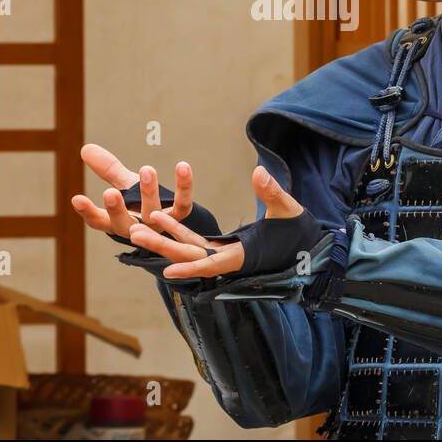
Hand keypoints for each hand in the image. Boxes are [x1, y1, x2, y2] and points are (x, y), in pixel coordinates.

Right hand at [71, 142, 197, 239]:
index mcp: (117, 222)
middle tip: (110, 192)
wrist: (175, 220)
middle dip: (116, 209)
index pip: (98, 221)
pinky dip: (183, 186)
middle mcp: (136, 228)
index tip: (77, 199)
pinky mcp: (179, 218)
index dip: (87, 212)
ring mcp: (158, 225)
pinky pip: (182, 204)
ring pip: (152, 212)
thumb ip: (108, 170)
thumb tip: (86, 148)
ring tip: (146, 169)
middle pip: (124, 223)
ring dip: (148, 193)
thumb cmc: (143, 202)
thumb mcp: (124, 186)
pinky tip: (182, 166)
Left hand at [128, 165, 306, 279]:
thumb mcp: (289, 210)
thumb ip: (273, 192)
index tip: (168, 269)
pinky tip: (158, 220)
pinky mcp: (221, 247)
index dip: (192, 268)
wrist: (307, 246)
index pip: (213, 265)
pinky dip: (177, 233)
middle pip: (190, 256)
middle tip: (135, 234)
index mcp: (244, 255)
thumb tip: (258, 171)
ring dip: (163, 239)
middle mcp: (228, 259)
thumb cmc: (301, 231)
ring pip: (188, 249)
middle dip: (163, 247)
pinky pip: (194, 242)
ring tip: (136, 228)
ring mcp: (223, 254)